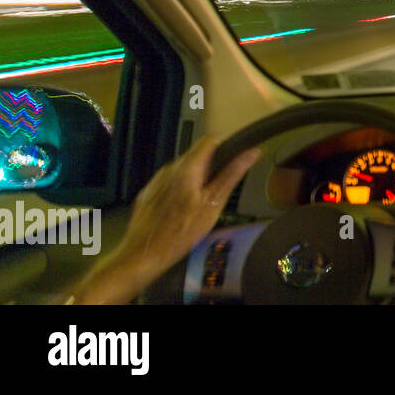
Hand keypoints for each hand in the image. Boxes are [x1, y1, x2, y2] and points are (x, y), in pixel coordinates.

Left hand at [70, 134, 260, 303]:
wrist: (142, 254)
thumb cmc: (181, 231)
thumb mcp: (213, 204)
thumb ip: (231, 175)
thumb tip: (252, 152)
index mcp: (187, 167)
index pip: (210, 140)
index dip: (226, 147)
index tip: (233, 163)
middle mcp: (169, 168)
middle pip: (196, 156)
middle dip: (211, 168)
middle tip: (218, 192)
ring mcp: (156, 180)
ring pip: (182, 170)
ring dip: (195, 180)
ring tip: (199, 205)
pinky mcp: (148, 193)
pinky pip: (169, 183)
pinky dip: (180, 190)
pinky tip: (180, 212)